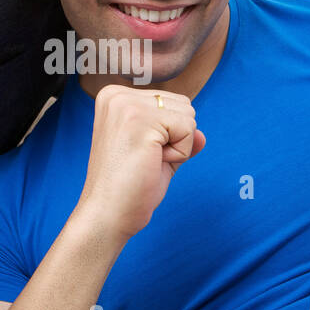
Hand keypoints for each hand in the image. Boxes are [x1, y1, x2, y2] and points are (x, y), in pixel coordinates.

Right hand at [75, 85, 205, 239]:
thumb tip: (201, 135)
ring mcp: (127, 105)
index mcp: (115, 97)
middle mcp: (117, 95)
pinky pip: (188, 130)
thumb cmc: (127, 188)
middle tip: (145, 160)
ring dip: (178, 145)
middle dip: (175, 138)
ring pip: (188, 115)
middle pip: (183, 104)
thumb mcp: (156, 154)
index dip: (167, 135)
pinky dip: (180, 153)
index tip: (138, 154)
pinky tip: (152, 163)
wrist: (107, 214)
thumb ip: (178, 138)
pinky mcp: (140, 120)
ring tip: (147, 161)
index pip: (170, 102)